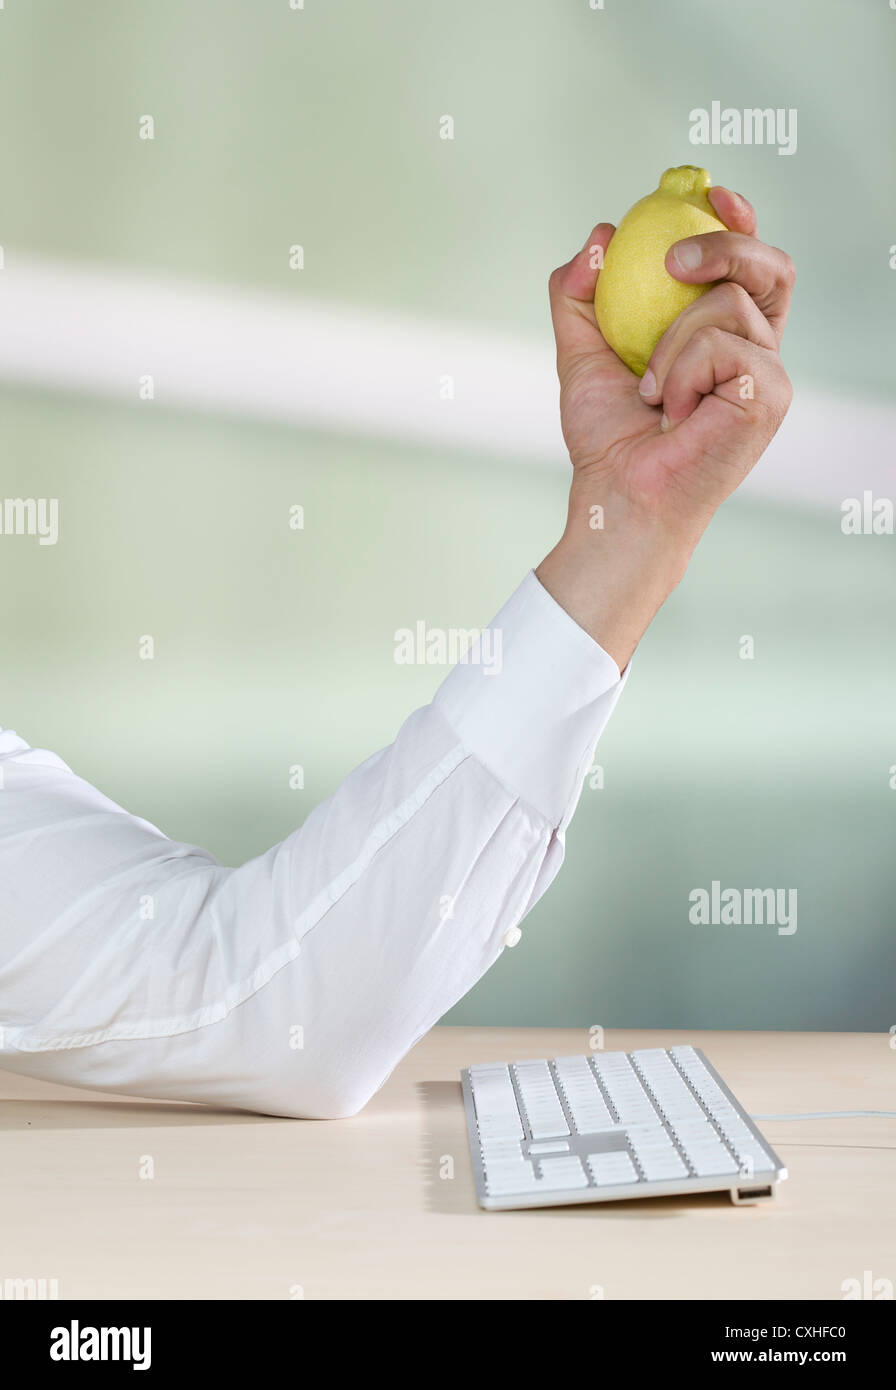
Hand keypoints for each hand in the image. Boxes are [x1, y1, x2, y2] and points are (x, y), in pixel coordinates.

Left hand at [536, 187, 794, 670]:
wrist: (616, 493)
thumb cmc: (608, 438)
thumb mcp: (582, 352)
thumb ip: (581, 293)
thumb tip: (598, 236)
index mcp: (725, 336)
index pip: (749, 264)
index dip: (738, 221)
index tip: (708, 193)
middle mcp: (758, 350)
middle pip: (769, 265)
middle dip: (724, 243)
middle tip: (670, 259)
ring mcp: (771, 373)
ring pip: (728, 302)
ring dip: (671, 339)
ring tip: (651, 391)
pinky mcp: (770, 394)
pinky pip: (721, 343)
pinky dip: (679, 370)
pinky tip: (670, 412)